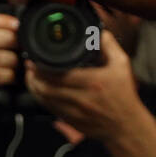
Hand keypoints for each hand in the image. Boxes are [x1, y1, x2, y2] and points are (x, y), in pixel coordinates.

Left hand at [24, 29, 146, 142]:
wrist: (126, 125)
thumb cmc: (124, 95)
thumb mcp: (122, 65)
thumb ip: (109, 45)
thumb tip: (98, 31)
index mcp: (92, 82)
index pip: (59, 74)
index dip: (41, 67)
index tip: (35, 59)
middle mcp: (81, 98)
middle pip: (46, 87)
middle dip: (33, 76)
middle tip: (29, 65)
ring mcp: (74, 112)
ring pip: (44, 99)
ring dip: (34, 87)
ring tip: (30, 76)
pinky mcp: (70, 121)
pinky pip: (49, 109)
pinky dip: (41, 99)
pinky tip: (39, 90)